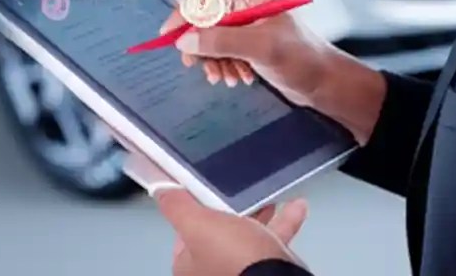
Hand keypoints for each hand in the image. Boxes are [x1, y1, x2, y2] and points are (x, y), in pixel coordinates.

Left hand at [156, 187, 308, 275]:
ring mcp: (239, 270)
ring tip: (270, 195)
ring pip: (248, 235)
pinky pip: (274, 240)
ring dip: (261, 213)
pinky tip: (295, 208)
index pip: (185, 230)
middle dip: (232, 208)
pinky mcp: (266, 269)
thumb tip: (160, 190)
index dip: (194, 206)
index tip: (204, 188)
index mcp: (189, 264)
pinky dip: (284, 223)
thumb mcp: (197, 224)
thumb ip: (177, 205)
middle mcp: (213, 270)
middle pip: (219, 231)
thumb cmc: (234, 259)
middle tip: (239, 190)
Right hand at [164, 0, 386, 142]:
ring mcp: (246, 20)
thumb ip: (221, 41)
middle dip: (199, 43)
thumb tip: (184, 40)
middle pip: (202, 15)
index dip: (182, 13)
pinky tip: (235, 77)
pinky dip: (221, 63)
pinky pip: (220, 47)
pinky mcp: (247, 39)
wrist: (325, 83)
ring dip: (211, 58)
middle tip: (197, 66)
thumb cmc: (302, 60)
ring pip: (208, 35)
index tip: (170, 37)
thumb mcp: (260, 49)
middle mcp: (246, 0)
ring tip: (225, 77)